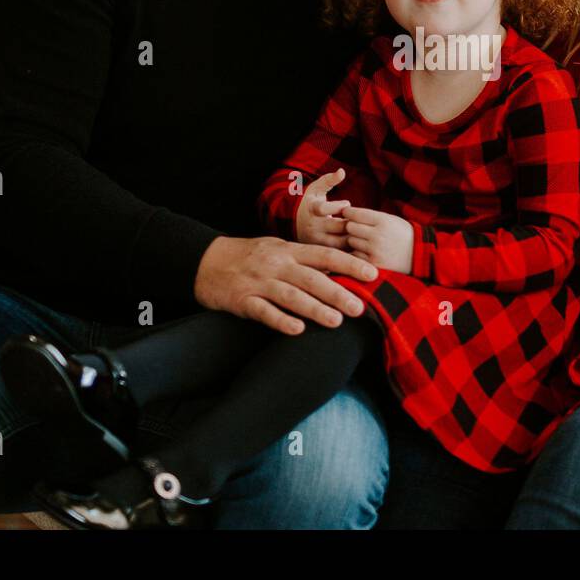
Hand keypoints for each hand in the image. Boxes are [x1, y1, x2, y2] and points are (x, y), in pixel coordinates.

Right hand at [192, 235, 377, 335]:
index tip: (373, 274)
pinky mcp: (242, 301)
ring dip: (314, 309)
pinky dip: (280, 320)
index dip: (350, 264)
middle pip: (312, 278)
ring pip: (290, 296)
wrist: (206, 261)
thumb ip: (305, 259)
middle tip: (360, 308)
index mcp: (289, 250)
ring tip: (336, 322)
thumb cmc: (251, 256)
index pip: (325, 255)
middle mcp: (276, 265)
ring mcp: (259, 282)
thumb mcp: (278, 249)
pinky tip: (297, 330)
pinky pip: (263, 311)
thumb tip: (340, 269)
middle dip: (338, 293)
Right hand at [294, 168, 351, 248]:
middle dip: (350, 223)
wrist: (293, 224)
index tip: (347, 203)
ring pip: (339, 243)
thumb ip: (329, 180)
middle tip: (358, 220)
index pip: (325, 208)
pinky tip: (354, 244)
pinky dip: (348, 251)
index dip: (339, 206)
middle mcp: (312, 226)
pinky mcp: (319, 253)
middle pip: (337, 227)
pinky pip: (338, 254)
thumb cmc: (310, 203)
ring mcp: (315, 241)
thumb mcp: (316, 189)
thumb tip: (342, 171)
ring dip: (352, 237)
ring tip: (357, 230)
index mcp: (312, 210)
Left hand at [340, 205, 413, 274]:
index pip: (356, 213)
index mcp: (383, 221)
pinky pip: (354, 256)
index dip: (348, 212)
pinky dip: (356, 253)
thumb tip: (347, 214)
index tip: (346, 213)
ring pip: (350, 241)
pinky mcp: (373, 264)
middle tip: (356, 228)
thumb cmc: (402, 234)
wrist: (420, 255)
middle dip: (351, 227)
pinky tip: (364, 252)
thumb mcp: (391, 219)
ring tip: (363, 241)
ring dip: (353, 240)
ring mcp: (374, 250)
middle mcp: (378, 235)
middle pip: (350, 227)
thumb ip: (370, 217)